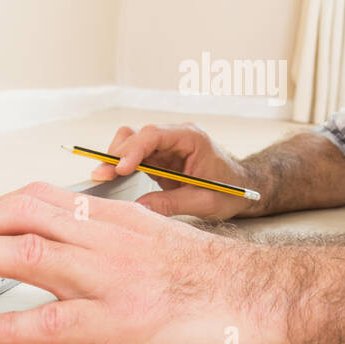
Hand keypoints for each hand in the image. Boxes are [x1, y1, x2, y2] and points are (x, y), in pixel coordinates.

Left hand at [0, 181, 287, 343]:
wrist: (259, 295)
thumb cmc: (211, 272)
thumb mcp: (154, 234)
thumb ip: (108, 232)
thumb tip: (64, 233)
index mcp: (112, 218)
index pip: (36, 199)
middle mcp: (106, 239)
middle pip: (22, 215)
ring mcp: (111, 278)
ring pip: (28, 255)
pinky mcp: (120, 321)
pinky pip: (54, 320)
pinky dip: (9, 324)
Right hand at [84, 122, 260, 220]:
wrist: (243, 188)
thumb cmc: (231, 191)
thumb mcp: (204, 201)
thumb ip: (172, 204)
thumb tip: (140, 208)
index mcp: (191, 138)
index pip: (154, 135)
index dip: (133, 150)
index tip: (120, 169)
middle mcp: (176, 136)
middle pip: (137, 135)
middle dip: (117, 155)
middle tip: (101, 176)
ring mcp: (167, 146)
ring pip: (132, 142)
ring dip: (116, 158)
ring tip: (103, 177)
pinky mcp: (160, 158)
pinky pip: (135, 156)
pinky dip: (122, 166)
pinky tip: (113, 179)